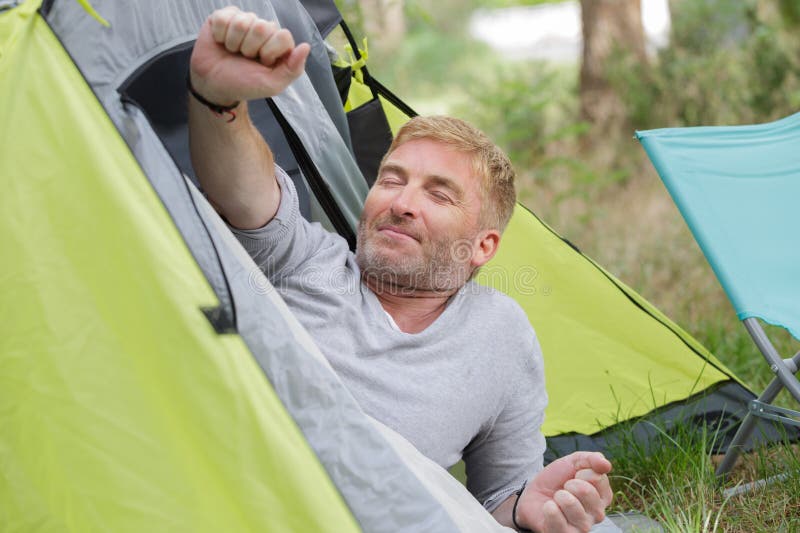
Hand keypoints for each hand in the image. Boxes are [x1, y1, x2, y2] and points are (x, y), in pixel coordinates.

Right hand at [189, 6, 309, 104]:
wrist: (213, 84)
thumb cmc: (244, 84)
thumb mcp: (272, 85)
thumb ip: (293, 69)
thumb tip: (306, 46)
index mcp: (279, 44)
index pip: (282, 36)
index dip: (269, 52)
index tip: (262, 63)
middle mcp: (264, 29)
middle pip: (261, 28)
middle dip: (250, 49)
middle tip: (245, 58)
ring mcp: (245, 21)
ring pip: (241, 23)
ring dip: (234, 43)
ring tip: (233, 52)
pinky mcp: (225, 17)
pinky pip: (223, 19)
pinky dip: (220, 35)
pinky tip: (221, 42)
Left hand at [517, 452, 612, 532]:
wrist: (533, 494)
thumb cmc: (557, 480)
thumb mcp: (573, 462)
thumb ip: (591, 459)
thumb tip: (606, 464)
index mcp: (602, 496)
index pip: (598, 478)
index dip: (581, 471)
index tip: (575, 476)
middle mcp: (597, 514)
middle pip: (587, 492)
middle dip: (570, 484)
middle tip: (564, 488)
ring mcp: (582, 527)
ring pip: (573, 507)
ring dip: (560, 497)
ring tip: (557, 498)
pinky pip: (558, 522)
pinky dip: (550, 511)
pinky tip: (550, 507)